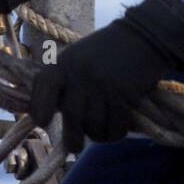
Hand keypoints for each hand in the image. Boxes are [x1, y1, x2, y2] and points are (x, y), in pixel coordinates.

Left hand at [29, 0, 183, 148]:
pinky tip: (118, 130)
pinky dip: (115, 133)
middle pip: (70, 115)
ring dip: (98, 135)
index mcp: (65, 62)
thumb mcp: (79, 55)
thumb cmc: (108, 49)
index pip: (43, 87)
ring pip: (93, 124)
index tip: (43, 123)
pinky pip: (115, 124)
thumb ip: (65, 79)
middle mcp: (80, 73)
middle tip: (75, 147)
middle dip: (72, 137)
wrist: (144, 36)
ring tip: (102, 134)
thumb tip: (54, 111)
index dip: (39, 108)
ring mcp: (102, 84)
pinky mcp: (124, 93)